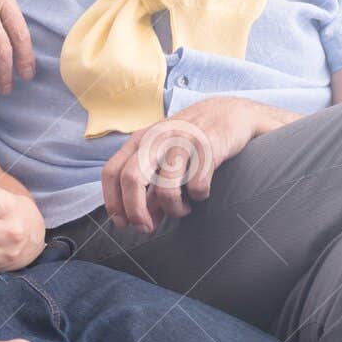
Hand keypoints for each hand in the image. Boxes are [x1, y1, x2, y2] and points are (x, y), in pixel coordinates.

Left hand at [100, 96, 296, 233]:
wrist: (229, 112)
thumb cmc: (190, 139)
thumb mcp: (162, 157)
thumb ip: (150, 187)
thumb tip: (141, 220)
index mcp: (139, 141)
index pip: (112, 172)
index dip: (113, 201)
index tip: (122, 223)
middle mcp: (155, 138)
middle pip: (131, 178)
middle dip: (135, 210)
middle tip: (146, 229)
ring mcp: (181, 141)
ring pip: (165, 186)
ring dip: (173, 209)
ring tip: (183, 210)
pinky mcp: (207, 147)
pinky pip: (197, 185)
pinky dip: (198, 197)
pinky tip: (200, 193)